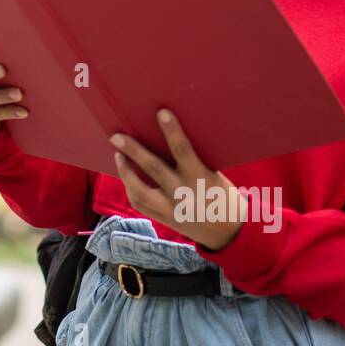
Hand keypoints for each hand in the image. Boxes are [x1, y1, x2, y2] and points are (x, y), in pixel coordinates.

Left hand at [111, 108, 245, 250]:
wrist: (228, 232)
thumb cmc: (222, 195)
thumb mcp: (213, 175)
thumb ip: (192, 162)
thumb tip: (167, 140)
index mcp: (200, 178)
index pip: (184, 150)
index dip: (173, 130)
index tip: (161, 112)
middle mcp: (183, 193)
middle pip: (154, 168)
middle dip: (133, 151)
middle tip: (116, 136)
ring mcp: (171, 208)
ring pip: (140, 190)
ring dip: (125, 172)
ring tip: (118, 156)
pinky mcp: (164, 219)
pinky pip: (140, 204)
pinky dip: (131, 189)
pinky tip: (126, 176)